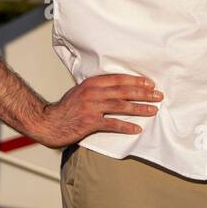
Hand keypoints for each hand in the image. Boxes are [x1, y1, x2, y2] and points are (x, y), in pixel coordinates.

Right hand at [29, 73, 162, 147]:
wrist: (48, 122)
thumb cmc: (66, 108)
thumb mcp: (80, 91)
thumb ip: (97, 88)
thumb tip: (117, 88)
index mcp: (91, 83)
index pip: (119, 79)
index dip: (136, 81)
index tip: (150, 84)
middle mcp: (92, 93)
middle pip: (124, 91)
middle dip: (143, 93)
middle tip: (158, 96)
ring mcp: (91, 108)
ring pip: (121, 106)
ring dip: (139, 108)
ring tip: (153, 110)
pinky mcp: (89, 123)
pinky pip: (112, 124)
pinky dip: (126, 126)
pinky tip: (137, 128)